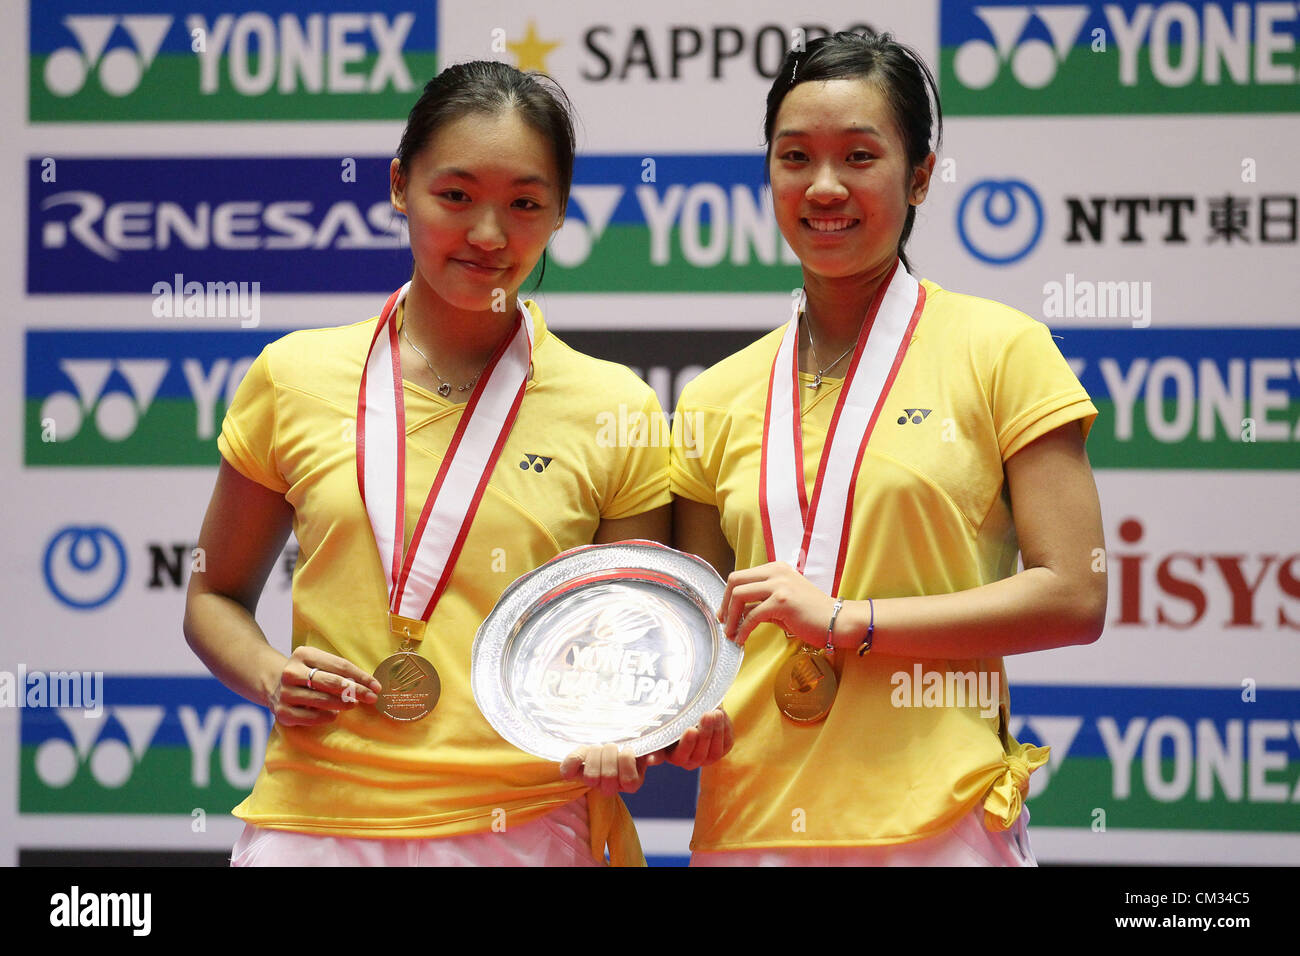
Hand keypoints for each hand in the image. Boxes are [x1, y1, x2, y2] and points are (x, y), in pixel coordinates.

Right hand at [269, 645, 381, 726]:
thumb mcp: (319, 663)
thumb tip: (369, 684)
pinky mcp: (282, 712)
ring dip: (342, 704)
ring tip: (354, 704)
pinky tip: (335, 714)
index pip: (340, 666)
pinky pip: (310, 717)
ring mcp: (285, 693)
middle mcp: (291, 672)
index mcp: (303, 654)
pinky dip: (326, 716)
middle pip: (331, 682)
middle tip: (371, 697)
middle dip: (356, 691)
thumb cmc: (306, 673)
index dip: (361, 677)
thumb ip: (340, 671)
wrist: (272, 683)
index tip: (376, 686)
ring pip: (321, 700)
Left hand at [559, 744, 653, 795]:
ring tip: (599, 747)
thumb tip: (652, 759)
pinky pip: (569, 771)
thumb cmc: (632, 740)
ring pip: (591, 777)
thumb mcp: (647, 744)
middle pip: (609, 777)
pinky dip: (572, 762)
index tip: (627, 748)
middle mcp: (611, 785)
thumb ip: (655, 750)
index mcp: (631, 781)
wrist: (609, 734)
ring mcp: (591, 780)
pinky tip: (579, 755)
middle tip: (612, 745)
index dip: (627, 762)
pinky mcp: (574, 772)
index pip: (629, 782)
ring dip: (595, 755)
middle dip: (610, 754)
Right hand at [659, 708, 733, 770]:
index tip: (691, 729)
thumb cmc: (673, 718)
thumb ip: (655, 741)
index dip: (686, 744)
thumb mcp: (663, 725)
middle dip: (704, 733)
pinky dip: (725, 728)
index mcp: (674, 756)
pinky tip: (722, 715)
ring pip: (715, 751)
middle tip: (706, 715)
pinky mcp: (722, 748)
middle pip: (699, 753)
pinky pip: (726, 742)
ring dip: (716, 731)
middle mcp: (691, 761)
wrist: (692, 710)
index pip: (680, 755)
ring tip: (716, 713)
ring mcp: (708, 757)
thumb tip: (649, 760)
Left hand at [719, 561, 834, 647]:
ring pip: (739, 596)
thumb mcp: (781, 603)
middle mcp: (776, 571)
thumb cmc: (811, 615)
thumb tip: (735, 612)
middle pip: (735, 581)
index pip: (740, 576)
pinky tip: (742, 639)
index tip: (724, 613)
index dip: (727, 595)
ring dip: (731, 617)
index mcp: (775, 568)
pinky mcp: (783, 601)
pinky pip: (752, 615)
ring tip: (731, 633)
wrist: (838, 621)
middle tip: (724, 623)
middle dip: (724, 604)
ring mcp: (780, 584)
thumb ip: (760, 602)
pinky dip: (743, 629)